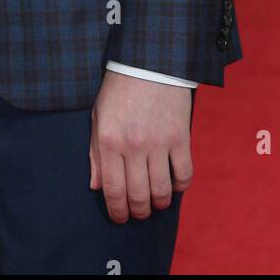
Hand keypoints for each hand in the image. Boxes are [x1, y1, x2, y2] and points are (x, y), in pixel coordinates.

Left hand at [89, 70, 192, 222]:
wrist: (148, 61)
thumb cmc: (119, 88)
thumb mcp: (98, 116)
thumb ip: (95, 153)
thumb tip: (96, 187)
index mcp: (108, 140)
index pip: (112, 190)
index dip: (117, 211)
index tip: (120, 217)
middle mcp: (132, 146)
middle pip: (137, 196)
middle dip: (138, 212)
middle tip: (138, 212)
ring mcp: (158, 143)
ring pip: (161, 191)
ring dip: (159, 204)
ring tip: (156, 202)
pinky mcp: (180, 137)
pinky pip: (184, 174)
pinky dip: (180, 187)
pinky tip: (174, 184)